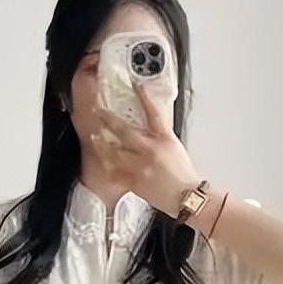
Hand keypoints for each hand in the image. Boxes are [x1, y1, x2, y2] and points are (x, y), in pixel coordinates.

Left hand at [88, 82, 201, 218]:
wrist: (187, 197)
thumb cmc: (185, 175)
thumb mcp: (176, 148)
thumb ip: (160, 137)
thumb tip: (148, 129)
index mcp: (164, 140)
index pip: (154, 113)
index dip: (144, 97)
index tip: (136, 86)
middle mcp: (150, 150)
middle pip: (124, 130)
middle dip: (108, 119)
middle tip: (98, 111)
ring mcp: (139, 167)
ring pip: (113, 152)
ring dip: (101, 143)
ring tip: (95, 136)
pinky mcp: (134, 182)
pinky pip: (114, 173)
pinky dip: (107, 167)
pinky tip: (102, 161)